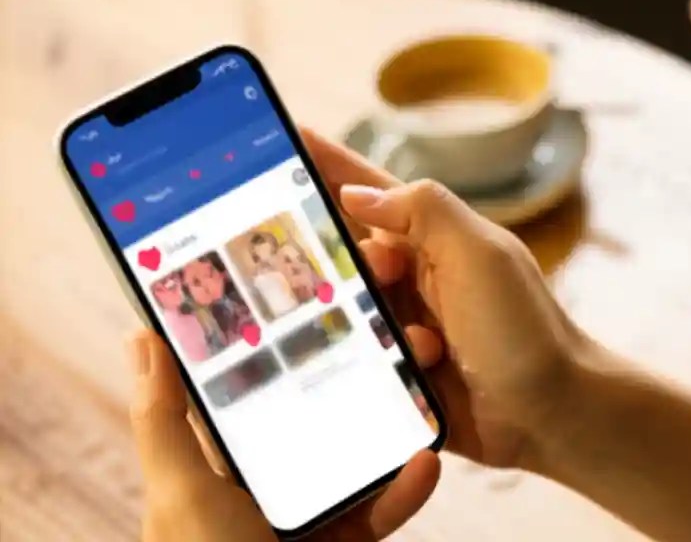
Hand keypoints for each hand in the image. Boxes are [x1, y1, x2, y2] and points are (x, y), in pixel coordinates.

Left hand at [128, 329, 440, 540]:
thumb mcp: (180, 494)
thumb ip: (165, 421)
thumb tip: (142, 338)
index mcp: (221, 462)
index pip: (248, 388)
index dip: (276, 342)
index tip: (311, 295)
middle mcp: (269, 481)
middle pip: (319, 412)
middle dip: (356, 373)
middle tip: (388, 330)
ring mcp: (312, 514)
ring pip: (361, 455)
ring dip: (394, 424)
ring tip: (418, 384)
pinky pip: (385, 509)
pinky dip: (408, 488)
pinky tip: (427, 462)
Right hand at [302, 129, 589, 469]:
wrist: (556, 416)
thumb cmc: (524, 330)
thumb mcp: (479, 254)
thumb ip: (424, 211)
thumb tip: (357, 194)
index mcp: (438, 238)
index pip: (368, 193)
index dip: (325, 167)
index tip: (279, 139)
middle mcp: (419, 278)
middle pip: (346, 258)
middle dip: (340, 269)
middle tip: (375, 284)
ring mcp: (408, 328)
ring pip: (346, 314)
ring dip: (372, 329)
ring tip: (425, 344)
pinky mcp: (402, 377)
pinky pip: (357, 366)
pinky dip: (372, 369)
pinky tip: (415, 376)